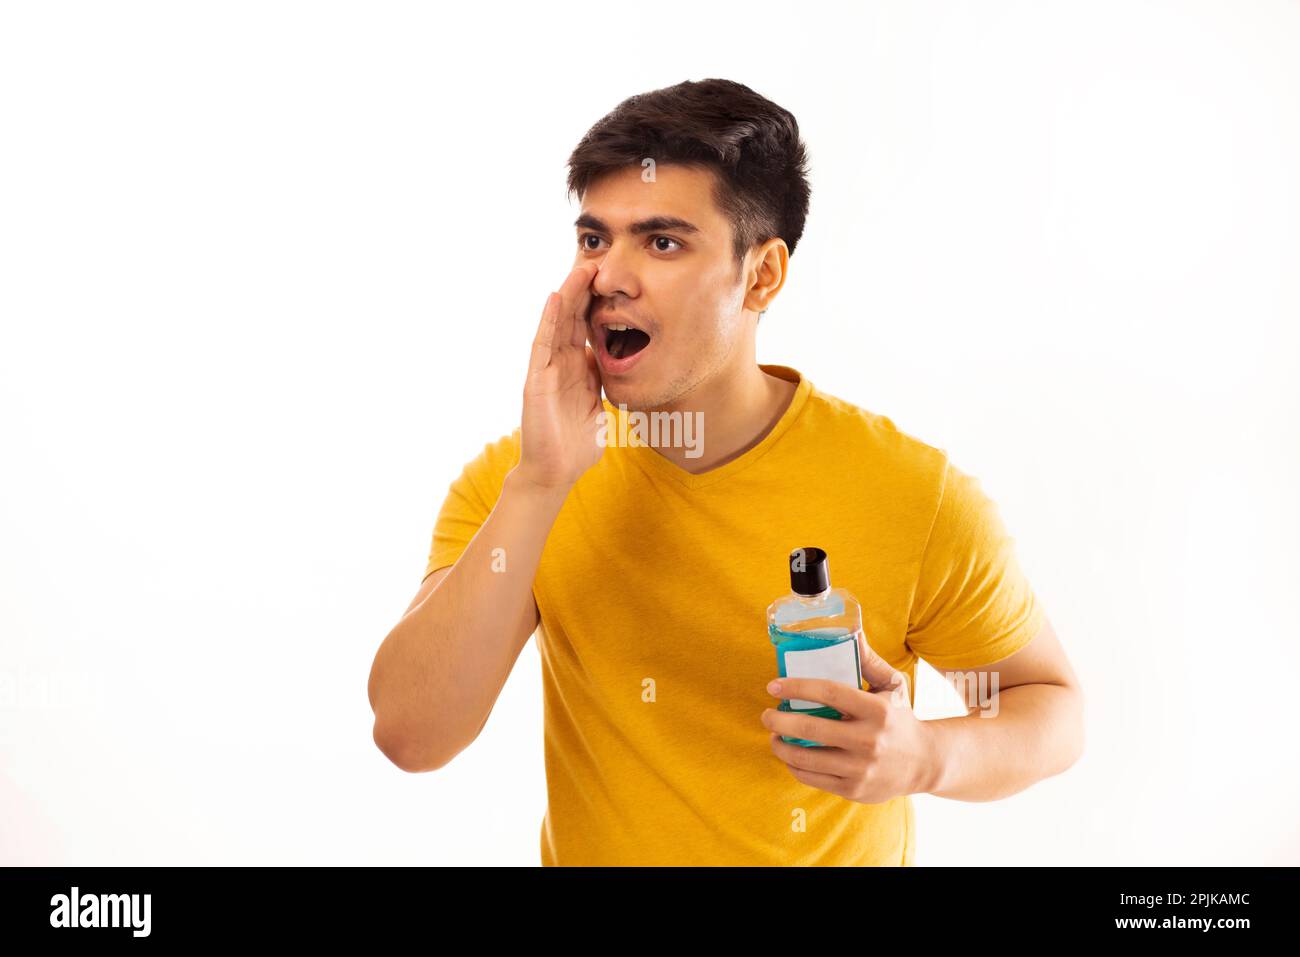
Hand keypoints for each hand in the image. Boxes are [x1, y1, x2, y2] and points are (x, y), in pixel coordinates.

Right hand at [515, 260, 602, 491]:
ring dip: (569, 295)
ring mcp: (547, 369)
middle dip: (585, 290)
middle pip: (573, 318)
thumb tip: (621, 369)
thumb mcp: (600, 407)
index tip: (613, 280)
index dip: (598, 304)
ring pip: (558, 323)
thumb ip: (605, 385)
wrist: (557, 472)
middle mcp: (561, 364)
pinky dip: (550, 320)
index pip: (587, 328)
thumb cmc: (577, 445)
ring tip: (581, 268)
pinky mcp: (536, 379)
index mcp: (578, 369)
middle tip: (599, 261)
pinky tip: (556, 298)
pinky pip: (543, 344)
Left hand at [761, 632, 935, 803]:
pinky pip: (812, 778)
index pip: (829, 692)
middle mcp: (869, 740)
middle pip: (811, 729)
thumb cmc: (901, 718)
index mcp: (876, 710)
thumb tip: (852, 630)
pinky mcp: (854, 789)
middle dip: (779, 721)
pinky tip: (789, 755)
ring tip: (773, 736)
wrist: (926, 763)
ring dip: (781, 746)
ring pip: (806, 758)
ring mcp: (861, 768)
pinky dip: (794, 766)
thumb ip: (868, 660)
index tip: (773, 686)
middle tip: (766, 715)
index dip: (796, 687)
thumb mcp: (892, 685)